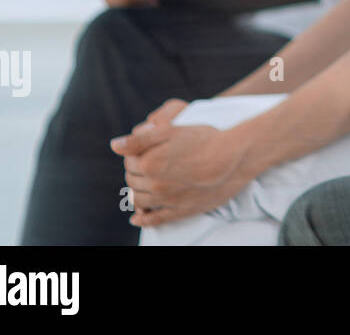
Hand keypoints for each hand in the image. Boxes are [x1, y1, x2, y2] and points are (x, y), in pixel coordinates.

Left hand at [110, 108, 249, 226]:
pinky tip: (137, 218)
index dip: (134, 153)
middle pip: (132, 180)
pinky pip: (155, 219)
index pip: (128, 160)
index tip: (144, 149)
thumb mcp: (171, 130)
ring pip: (140, 200)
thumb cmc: (205, 139)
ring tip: (143, 184)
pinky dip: (143, 220)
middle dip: (135, 171)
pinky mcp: (181, 210)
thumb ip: (140, 138)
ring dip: (137, 192)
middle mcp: (154, 184)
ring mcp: (167, 199)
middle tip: (146, 164)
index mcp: (149, 162)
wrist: (234, 156)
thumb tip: (114, 145)